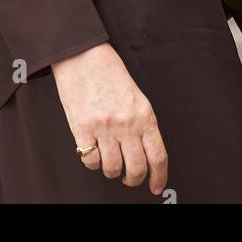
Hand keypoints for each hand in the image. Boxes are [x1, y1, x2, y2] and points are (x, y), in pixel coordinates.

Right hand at [51, 42, 168, 196]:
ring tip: (109, 160)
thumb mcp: (135, 96)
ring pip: (112, 169)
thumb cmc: (108, 72)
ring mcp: (104, 128)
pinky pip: (91, 161)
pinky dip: (92, 162)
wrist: (82, 55)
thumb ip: (141, 123)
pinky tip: (92, 150)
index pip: (158, 156)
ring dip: (111, 171)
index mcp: (144, 115)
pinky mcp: (82, 129)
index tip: (155, 186)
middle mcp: (126, 124)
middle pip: (136, 168)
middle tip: (129, 176)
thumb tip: (145, 151)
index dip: (159, 177)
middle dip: (133, 179)